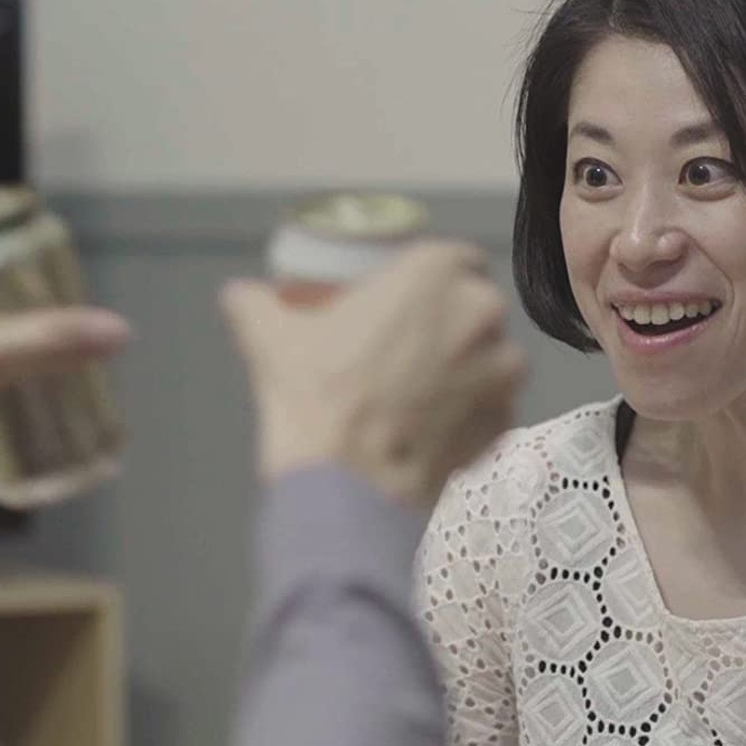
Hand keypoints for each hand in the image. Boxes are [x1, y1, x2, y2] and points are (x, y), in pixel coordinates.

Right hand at [219, 241, 526, 509]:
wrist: (344, 486)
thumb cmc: (316, 402)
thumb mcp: (271, 338)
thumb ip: (255, 304)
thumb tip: (241, 296)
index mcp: (434, 273)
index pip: (456, 258)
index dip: (433, 280)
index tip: (410, 302)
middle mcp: (480, 312)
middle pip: (475, 307)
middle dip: (450, 324)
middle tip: (409, 350)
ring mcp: (500, 369)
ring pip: (493, 357)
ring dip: (467, 369)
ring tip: (421, 393)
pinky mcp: (504, 420)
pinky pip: (495, 406)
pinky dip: (473, 413)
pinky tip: (434, 426)